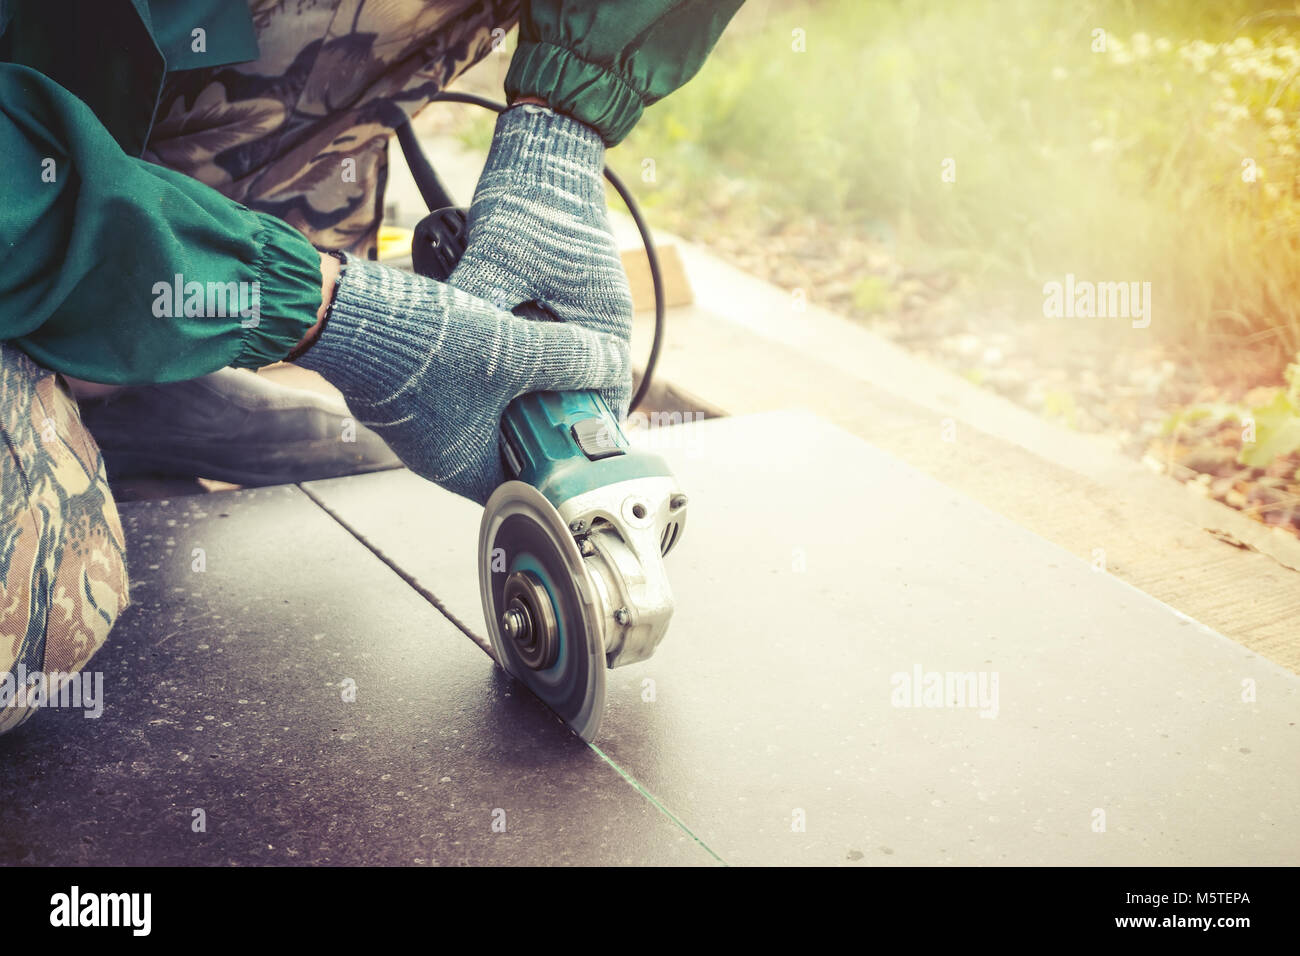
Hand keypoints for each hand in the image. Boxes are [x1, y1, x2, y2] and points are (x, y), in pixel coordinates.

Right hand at [295, 255, 627, 503]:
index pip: (522, 489)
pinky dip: (479, 381)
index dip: (557, 469)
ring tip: (540, 370)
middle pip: (503, 453)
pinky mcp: (402, 394)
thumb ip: (569, 359)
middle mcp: (433, 455)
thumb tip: (609, 361)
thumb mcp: (516, 351)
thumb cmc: (422, 349)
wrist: (347, 314)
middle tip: (570, 403)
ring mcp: (414, 425)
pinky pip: (452, 397)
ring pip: (477, 421)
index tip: (583, 447)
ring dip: (508, 399)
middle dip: (537, 428)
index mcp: (460, 468)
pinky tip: (496, 349)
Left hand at [448, 104, 633, 418]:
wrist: (543, 151)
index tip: (538, 466)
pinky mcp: (558, 304)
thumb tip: (447, 362)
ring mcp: (579, 316)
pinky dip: (516, 366)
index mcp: (605, 327)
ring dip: (523, 394)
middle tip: (496, 446)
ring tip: (481, 416)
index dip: (568, 439)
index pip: (598, 404)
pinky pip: (541, 351)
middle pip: (572, 396)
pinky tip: (479, 372)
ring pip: (553, 376)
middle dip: (536, 420)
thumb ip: (481, 313)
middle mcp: (600, 328)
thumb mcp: (496, 265)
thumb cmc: (532, 203)